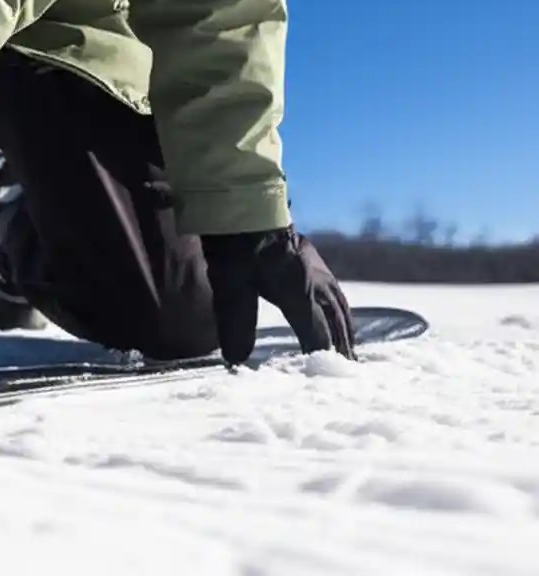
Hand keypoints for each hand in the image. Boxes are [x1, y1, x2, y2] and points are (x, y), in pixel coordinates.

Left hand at [202, 227, 355, 364]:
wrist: (245, 204)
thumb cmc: (237, 246)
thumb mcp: (231, 285)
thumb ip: (236, 322)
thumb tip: (236, 360)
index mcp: (299, 292)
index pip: (316, 332)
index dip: (321, 355)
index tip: (326, 376)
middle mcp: (316, 282)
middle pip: (335, 321)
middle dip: (342, 347)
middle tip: (348, 371)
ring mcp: (317, 268)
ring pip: (339, 305)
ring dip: (345, 329)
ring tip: (349, 349)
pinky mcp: (312, 258)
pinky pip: (335, 291)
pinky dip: (340, 309)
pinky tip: (336, 313)